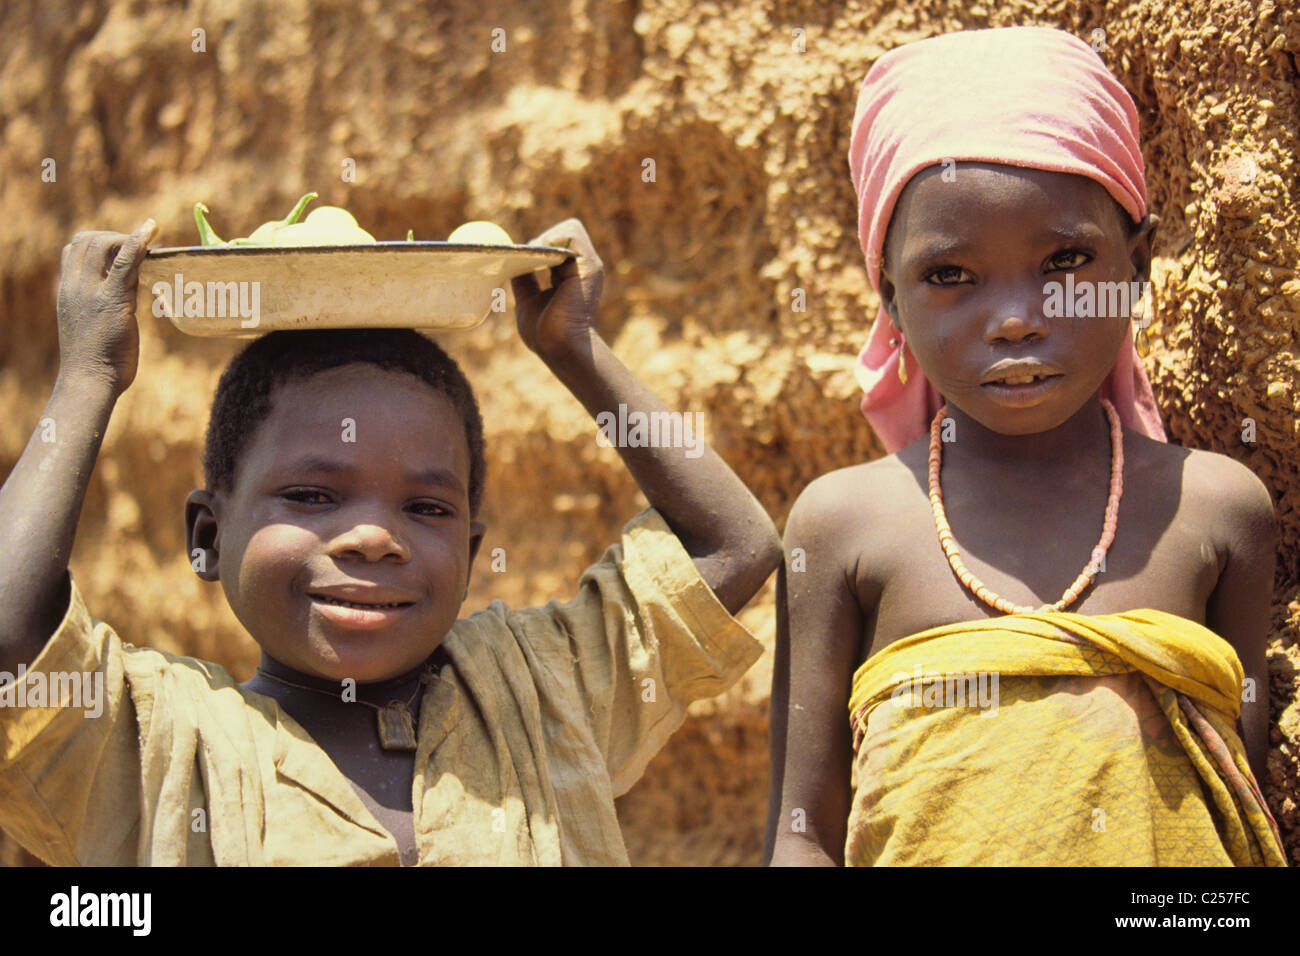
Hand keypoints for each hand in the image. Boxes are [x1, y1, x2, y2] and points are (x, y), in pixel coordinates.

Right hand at [55, 220, 155, 393]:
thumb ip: (100, 304)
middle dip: (113, 238)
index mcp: (66, 291)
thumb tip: (124, 292)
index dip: (96, 243)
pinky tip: (151, 229)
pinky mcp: (112, 299)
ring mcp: (90, 291)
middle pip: (87, 241)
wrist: (90, 381)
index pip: (73, 251)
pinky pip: (124, 261)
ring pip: (103, 245)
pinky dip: (137, 241)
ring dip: (127, 240)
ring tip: (148, 244)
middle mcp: (73, 286)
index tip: (120, 251)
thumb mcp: (90, 326)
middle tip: (139, 251)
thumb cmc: (95, 362)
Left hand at [510, 218, 603, 357]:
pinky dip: (552, 238)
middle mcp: (581, 268)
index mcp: (568, 276)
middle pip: (561, 234)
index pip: (554, 247)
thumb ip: (523, 279)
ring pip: (568, 228)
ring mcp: (588, 265)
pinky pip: (571, 232)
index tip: (518, 260)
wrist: (560, 347)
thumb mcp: (527, 300)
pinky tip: (541, 257)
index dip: (536, 248)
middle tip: (522, 257)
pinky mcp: (589, 264)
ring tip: (534, 260)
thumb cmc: (544, 334)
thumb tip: (510, 259)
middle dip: (539, 241)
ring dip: (546, 239)